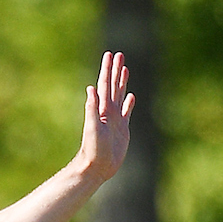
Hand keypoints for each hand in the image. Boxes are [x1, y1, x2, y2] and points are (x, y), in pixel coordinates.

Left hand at [71, 51, 133, 185]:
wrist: (98, 166)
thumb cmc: (93, 149)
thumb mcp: (92, 127)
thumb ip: (92, 108)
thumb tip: (91, 88)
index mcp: (101, 108)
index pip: (105, 84)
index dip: (107, 69)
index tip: (110, 55)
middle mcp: (108, 111)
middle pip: (113, 85)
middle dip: (115, 70)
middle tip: (119, 55)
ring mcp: (115, 120)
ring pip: (120, 95)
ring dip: (122, 82)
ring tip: (125, 69)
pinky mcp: (122, 129)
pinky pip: (127, 112)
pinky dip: (129, 103)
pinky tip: (131, 96)